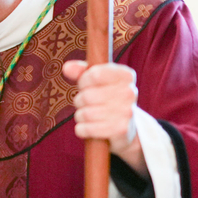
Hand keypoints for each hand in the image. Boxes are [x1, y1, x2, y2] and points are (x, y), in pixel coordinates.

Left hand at [63, 59, 146, 175]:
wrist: (124, 126)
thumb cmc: (106, 97)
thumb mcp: (95, 80)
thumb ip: (80, 71)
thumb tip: (67, 68)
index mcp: (126, 75)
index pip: (94, 74)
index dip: (84, 81)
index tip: (87, 85)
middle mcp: (130, 92)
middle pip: (87, 96)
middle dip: (80, 100)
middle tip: (88, 103)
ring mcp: (127, 112)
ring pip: (85, 114)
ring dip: (80, 115)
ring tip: (89, 115)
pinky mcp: (120, 130)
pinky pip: (86, 129)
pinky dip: (82, 129)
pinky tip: (88, 127)